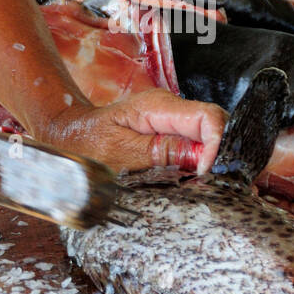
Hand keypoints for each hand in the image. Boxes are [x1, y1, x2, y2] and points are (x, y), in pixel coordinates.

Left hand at [42, 89, 226, 175]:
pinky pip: (197, 142)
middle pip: (216, 125)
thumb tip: (201, 159)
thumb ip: (162, 153)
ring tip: (211, 185)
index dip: (217, 146)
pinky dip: (203, 161)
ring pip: (211, 134)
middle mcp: (169, 107)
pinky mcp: (170, 130)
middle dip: (223, 154)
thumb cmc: (88, 144)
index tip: (206, 174)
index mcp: (157, 107)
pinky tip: (200, 180)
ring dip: (215, 160)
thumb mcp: (121, 153)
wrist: (70, 134)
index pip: (207, 117)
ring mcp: (171, 118)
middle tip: (219, 185)